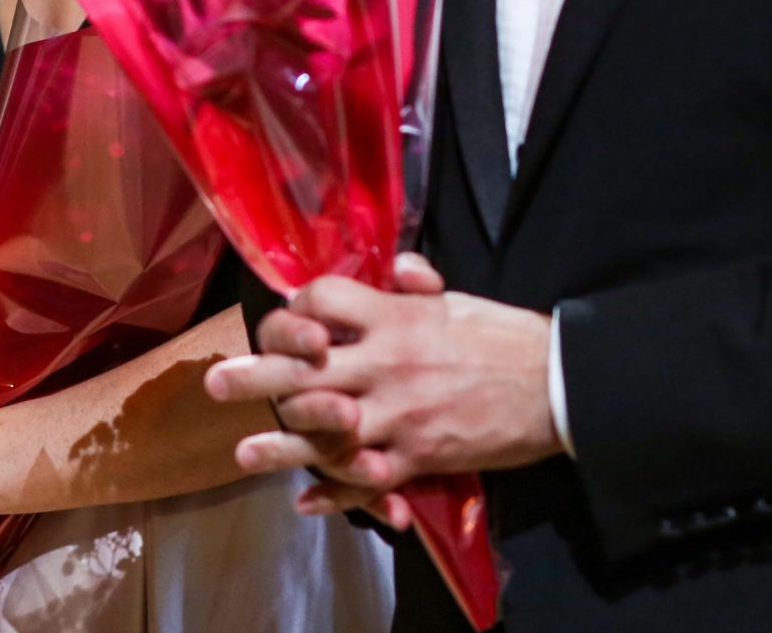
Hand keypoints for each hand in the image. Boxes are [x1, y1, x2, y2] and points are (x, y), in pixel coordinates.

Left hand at [206, 252, 560, 490]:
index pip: (322, 302)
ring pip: (323, 430)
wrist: (555, 386)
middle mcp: (385, 364)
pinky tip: (306, 501)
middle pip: (305, 367)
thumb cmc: (505, 338)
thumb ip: (418, 286)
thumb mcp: (457, 300)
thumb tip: (397, 270)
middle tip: (216, 383)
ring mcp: (398, 415)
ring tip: (243, 452)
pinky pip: (365, 479)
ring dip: (280, 443)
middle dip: (257, 374)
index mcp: (395, 316)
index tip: (287, 321)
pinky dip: (336, 494)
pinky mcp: (416, 456)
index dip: (296, 309)